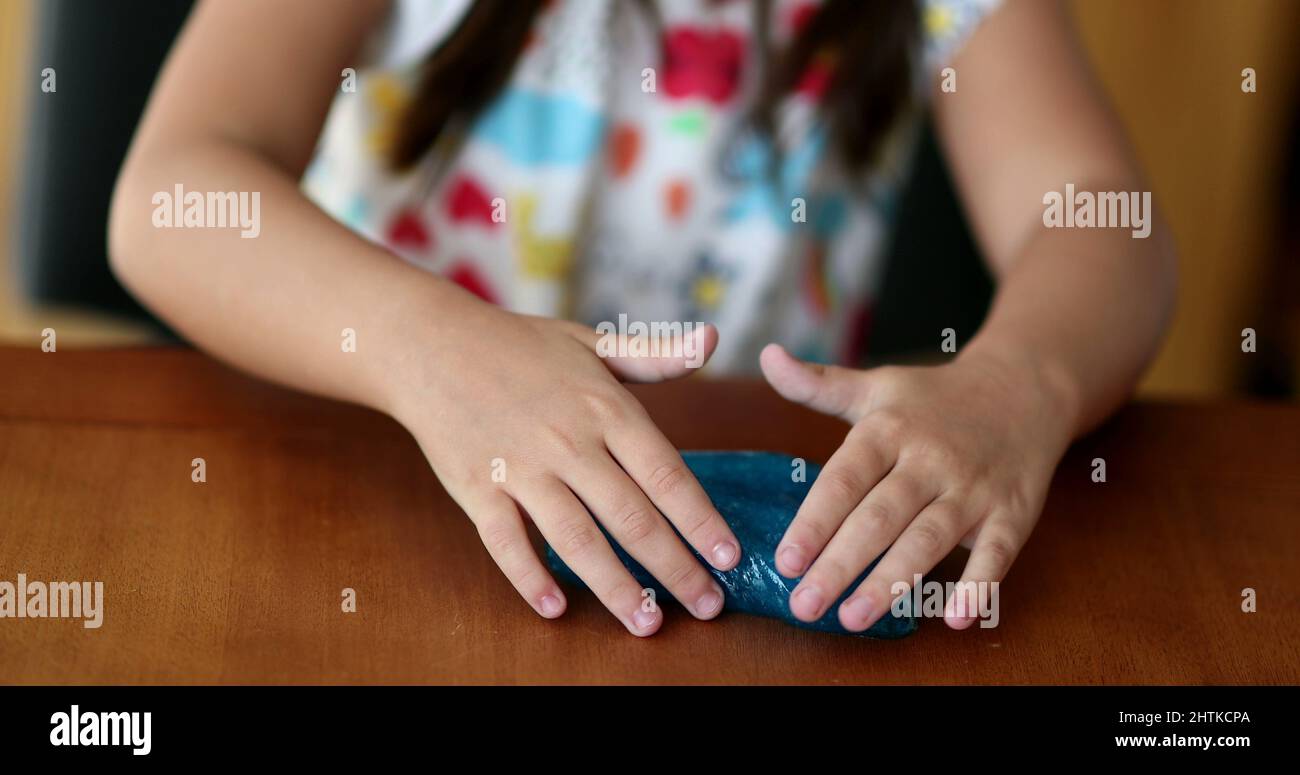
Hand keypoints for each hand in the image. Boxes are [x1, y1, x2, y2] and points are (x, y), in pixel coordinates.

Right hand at [389, 298, 739, 635]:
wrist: (433, 345)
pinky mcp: (477, 488)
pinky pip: (505, 542)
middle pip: (631, 518)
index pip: (665, 474)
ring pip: (576, 540)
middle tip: (708, 606)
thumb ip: (654, 353)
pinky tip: (556, 609)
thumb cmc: (520, 346)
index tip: (730, 557)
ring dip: (615, 586)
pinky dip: (529, 577)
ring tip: (647, 623)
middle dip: (675, 568)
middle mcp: (568, 442)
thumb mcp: (592, 342)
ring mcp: (520, 468)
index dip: (700, 520)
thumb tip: (711, 339)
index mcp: (604, 408)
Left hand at [760, 343, 1074, 630]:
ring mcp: (973, 487)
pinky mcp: (1013, 510)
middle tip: (804, 605)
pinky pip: (998, 553)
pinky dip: (980, 586)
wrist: (1024, 388)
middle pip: (879, 517)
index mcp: (889, 430)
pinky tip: (955, 619)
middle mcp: (929, 459)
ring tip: (853, 618)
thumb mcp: (876, 387)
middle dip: (840, 564)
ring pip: (928, 539)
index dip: (814, 522)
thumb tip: (767, 356)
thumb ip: (819, 384)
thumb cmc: (934, 399)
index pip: (844, 480)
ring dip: (891, 582)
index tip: (786, 561)